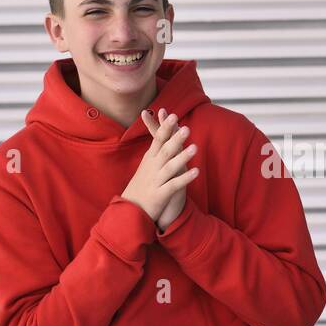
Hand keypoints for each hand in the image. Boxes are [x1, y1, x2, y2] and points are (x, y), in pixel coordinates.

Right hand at [121, 106, 196, 227]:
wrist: (129, 211)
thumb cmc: (142, 186)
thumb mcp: (147, 166)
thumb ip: (156, 151)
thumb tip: (162, 134)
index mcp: (149, 160)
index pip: (157, 140)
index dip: (165, 128)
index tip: (173, 114)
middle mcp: (152, 168)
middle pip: (164, 150)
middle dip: (175, 138)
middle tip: (186, 128)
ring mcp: (155, 181)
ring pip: (170, 167)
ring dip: (182, 157)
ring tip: (195, 147)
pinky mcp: (159, 195)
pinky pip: (173, 185)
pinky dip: (184, 178)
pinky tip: (197, 172)